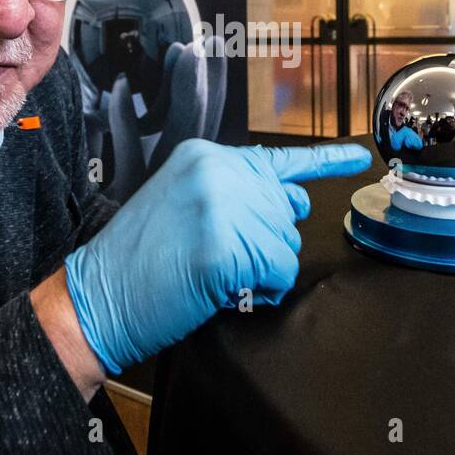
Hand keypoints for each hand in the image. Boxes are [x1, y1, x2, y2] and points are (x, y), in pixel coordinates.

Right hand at [62, 139, 371, 374]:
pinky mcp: (226, 246)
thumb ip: (237, 194)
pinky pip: (278, 275)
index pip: (278, 158)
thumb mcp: (184, 205)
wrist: (94, 298)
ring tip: (211, 274)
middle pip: (285, 212)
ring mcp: (222, 206)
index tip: (360, 159)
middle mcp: (218, 170)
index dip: (324, 162)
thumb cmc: (137, 263)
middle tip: (214, 259)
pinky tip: (222, 290)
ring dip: (260, 272)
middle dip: (264, 245)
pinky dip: (258, 293)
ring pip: (285, 246)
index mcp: (205, 156)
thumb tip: (295, 201)